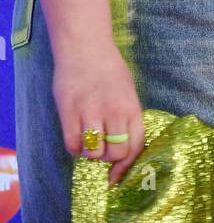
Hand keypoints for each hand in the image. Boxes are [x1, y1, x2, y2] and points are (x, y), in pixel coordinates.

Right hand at [52, 42, 145, 186]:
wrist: (85, 47)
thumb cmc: (108, 69)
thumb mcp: (127, 91)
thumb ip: (126, 117)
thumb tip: (122, 147)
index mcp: (132, 107)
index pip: (135, 146)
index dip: (127, 166)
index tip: (117, 175)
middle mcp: (114, 111)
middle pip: (116, 153)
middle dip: (108, 159)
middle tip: (101, 149)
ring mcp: (91, 111)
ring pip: (93, 152)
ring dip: (90, 152)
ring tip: (88, 139)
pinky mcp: (69, 111)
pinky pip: (72, 145)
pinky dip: (74, 147)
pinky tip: (75, 136)